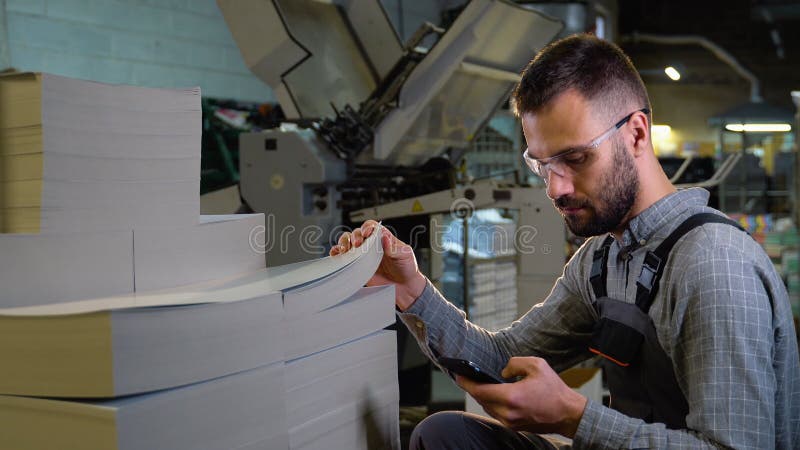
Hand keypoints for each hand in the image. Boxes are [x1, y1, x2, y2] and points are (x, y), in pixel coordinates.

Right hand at [330, 220, 426, 309]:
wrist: (404, 287)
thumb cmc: (406, 268)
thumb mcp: (405, 255)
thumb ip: (395, 248)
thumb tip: (384, 237)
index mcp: (383, 238)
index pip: (371, 226)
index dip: (367, 228)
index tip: (366, 234)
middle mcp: (371, 245)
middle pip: (356, 233)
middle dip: (354, 236)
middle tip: (357, 244)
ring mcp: (363, 255)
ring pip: (348, 242)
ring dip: (344, 243)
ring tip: (346, 250)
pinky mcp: (357, 266)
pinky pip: (344, 257)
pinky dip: (338, 254)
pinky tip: (338, 255)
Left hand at [456, 357, 586, 437]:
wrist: (569, 414)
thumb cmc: (554, 390)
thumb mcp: (536, 365)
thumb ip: (514, 363)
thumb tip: (503, 372)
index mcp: (511, 397)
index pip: (480, 391)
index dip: (466, 382)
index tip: (458, 375)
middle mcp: (508, 413)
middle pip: (481, 400)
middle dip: (473, 388)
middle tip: (466, 377)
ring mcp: (511, 422)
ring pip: (487, 408)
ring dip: (482, 396)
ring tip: (480, 384)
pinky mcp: (515, 427)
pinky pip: (496, 414)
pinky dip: (492, 403)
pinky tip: (494, 394)